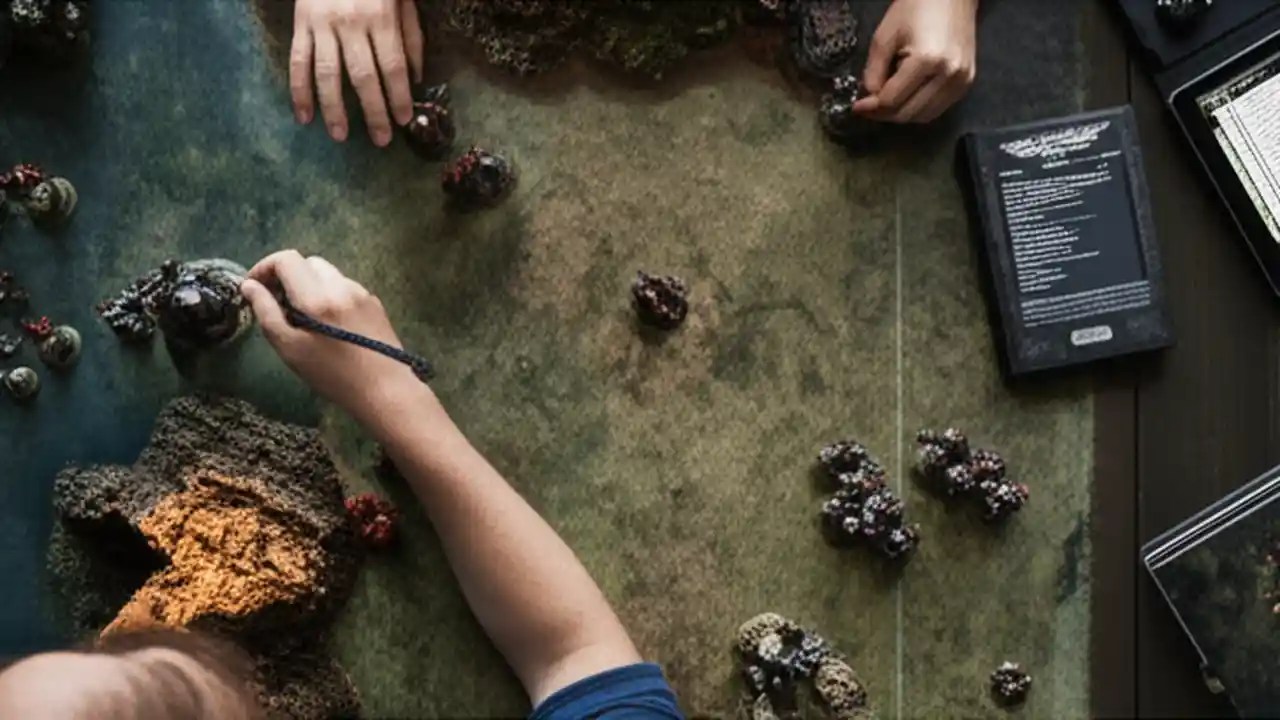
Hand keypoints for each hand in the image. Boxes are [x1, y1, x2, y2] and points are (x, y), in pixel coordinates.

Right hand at [240, 250, 427, 422]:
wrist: (385, 389)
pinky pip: (345, 288)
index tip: (254, 287)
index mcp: (318, 296)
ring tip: (303, 317)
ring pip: (328, 274)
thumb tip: (250, 286)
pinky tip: (329, 324)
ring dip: (309, 286)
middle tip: (277, 303)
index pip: (287, 259)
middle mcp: (342, 286)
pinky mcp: (375, 303)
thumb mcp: (290, 348)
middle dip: (287, 276)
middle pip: (308, 262)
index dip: (264, 267)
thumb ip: (266, 312)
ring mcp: (362, 293)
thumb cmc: (332, 375)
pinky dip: (329, 295)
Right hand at [290, 0, 425, 145]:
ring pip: (327, 74)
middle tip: (380, 139)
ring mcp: (322, 25)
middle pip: (363, 76)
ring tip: (340, 135)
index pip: (393, 66)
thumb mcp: (403, 1)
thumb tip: (416, 79)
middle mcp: (351, 23)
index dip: (399, 96)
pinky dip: (299, 91)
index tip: (404, 120)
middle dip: (373, 111)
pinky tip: (304, 116)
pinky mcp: (300, 24)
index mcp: (381, 17)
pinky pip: (298, 62)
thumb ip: (411, 37)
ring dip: (333, 109)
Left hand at [853, 0, 978, 123]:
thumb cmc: (915, 8)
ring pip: (924, 117)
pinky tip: (907, 98)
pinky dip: (919, 109)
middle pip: (908, 114)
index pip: (892, 100)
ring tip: (886, 104)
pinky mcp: (967, 82)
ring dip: (902, 115)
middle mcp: (949, 75)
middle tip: (869, 108)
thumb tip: (868, 102)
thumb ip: (873, 72)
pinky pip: (938, 109)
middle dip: (884, 115)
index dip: (871, 108)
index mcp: (927, 60)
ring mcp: (962, 81)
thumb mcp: (884, 37)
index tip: (856, 107)